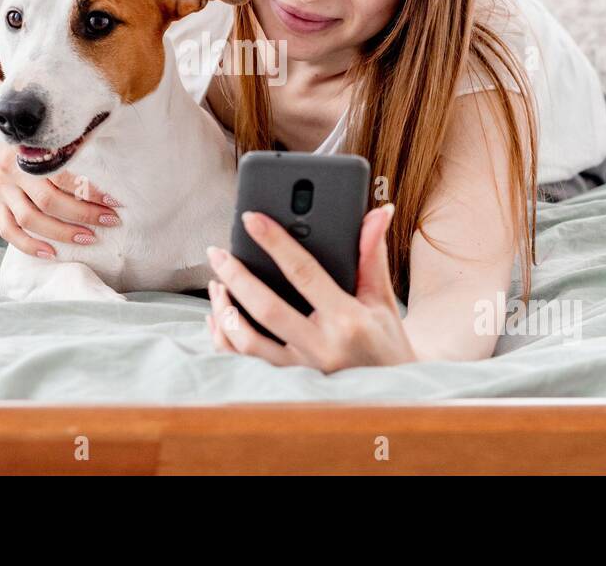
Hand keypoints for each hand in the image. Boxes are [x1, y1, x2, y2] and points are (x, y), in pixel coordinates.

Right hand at [0, 126, 121, 257]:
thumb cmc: (39, 139)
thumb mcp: (52, 136)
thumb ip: (71, 148)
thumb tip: (113, 167)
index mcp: (31, 152)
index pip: (63, 175)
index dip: (90, 191)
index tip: (115, 201)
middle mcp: (13, 171)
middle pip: (48, 200)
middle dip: (82, 214)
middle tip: (109, 221)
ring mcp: (2, 189)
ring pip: (28, 219)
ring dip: (61, 233)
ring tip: (89, 238)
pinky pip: (8, 231)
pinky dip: (29, 245)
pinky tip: (51, 253)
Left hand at [205, 203, 415, 370]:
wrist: (390, 392)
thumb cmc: (385, 341)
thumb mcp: (382, 298)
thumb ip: (372, 254)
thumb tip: (377, 213)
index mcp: (347, 319)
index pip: (304, 273)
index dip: (275, 243)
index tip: (251, 219)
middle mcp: (322, 347)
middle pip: (266, 308)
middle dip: (236, 276)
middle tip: (217, 252)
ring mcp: (302, 370)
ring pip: (248, 341)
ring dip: (225, 309)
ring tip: (216, 283)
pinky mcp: (288, 383)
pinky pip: (245, 362)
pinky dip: (225, 338)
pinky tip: (218, 317)